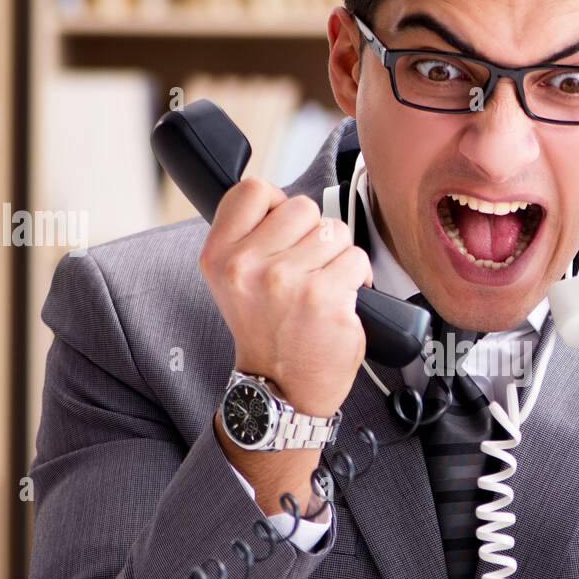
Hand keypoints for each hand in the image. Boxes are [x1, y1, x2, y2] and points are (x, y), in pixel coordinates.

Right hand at [199, 177, 371, 417]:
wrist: (280, 388)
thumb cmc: (266, 332)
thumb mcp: (234, 280)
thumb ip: (250, 236)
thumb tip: (284, 201)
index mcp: (220, 255)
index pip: (253, 190)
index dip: (277, 205)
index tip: (282, 232)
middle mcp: (248, 265)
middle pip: (303, 206)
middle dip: (312, 235)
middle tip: (304, 271)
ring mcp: (287, 281)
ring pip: (335, 231)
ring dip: (337, 257)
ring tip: (320, 287)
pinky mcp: (325, 297)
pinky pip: (357, 259)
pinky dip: (358, 279)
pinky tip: (339, 301)